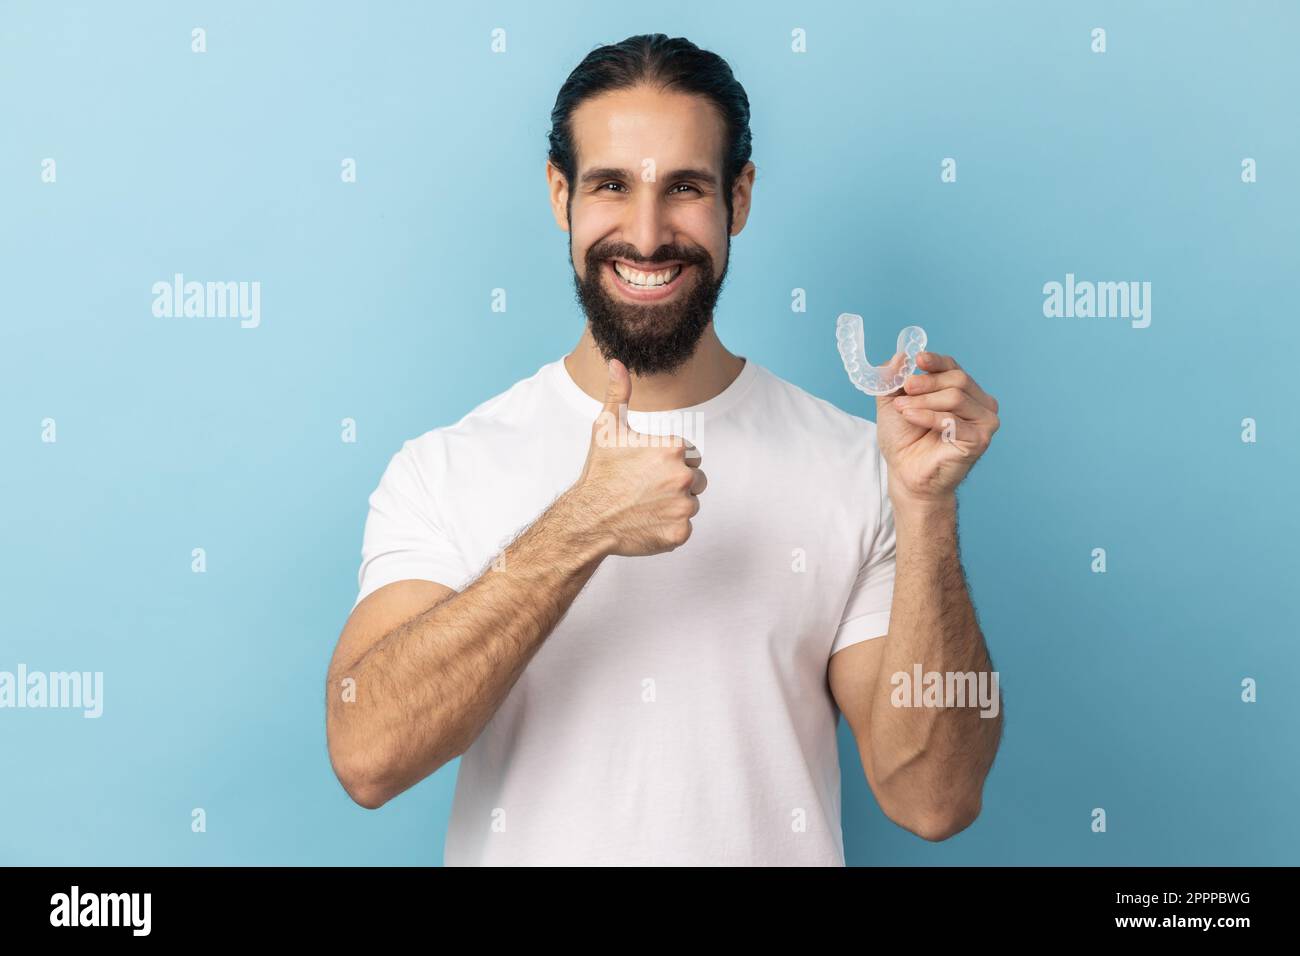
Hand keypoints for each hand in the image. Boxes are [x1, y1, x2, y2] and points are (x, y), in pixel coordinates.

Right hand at [569, 358, 706, 556]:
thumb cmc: (599, 472)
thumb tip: (617, 363)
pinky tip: (646, 522)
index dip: (669, 462)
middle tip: (645, 489)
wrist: (587, 518)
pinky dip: (668, 527)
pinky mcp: (680, 533)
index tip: (645, 469)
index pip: (690, 455)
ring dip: (673, 506)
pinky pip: (684, 528)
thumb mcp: (607, 428)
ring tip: (644, 505)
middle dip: (676, 483)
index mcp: (674, 448)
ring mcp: (684, 506)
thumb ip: (619, 394)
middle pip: (697, 479)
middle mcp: (684, 476)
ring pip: (691, 503)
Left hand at [875, 350, 999, 504]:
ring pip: (956, 397)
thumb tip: (900, 356)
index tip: (918, 358)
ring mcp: (984, 422)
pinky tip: (911, 417)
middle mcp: (979, 404)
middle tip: (905, 389)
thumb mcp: (892, 403)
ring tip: (903, 409)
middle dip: (927, 383)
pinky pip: (954, 421)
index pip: (954, 368)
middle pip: (957, 380)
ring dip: (924, 401)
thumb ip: (893, 379)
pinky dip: (929, 416)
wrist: (905, 473)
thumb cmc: (904, 440)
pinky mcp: (980, 440)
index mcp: (963, 391)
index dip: (936, 361)